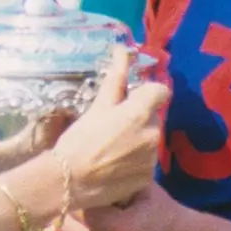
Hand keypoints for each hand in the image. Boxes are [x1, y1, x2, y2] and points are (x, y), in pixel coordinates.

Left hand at [45, 183, 179, 230]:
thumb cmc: (159, 211)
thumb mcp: (142, 187)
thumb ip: (111, 179)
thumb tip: (78, 165)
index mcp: (117, 227)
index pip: (76, 207)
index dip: (75, 194)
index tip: (78, 186)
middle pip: (63, 226)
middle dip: (64, 211)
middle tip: (72, 201)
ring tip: (70, 219)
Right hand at [52, 46, 167, 211]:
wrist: (70, 181)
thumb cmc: (79, 140)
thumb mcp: (97, 106)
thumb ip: (116, 77)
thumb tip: (123, 49)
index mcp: (140, 112)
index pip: (160, 91)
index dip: (146, 93)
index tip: (131, 100)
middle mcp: (153, 134)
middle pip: (153, 118)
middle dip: (138, 119)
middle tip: (112, 128)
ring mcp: (152, 158)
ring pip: (149, 140)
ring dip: (137, 140)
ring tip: (111, 149)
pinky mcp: (148, 178)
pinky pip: (146, 163)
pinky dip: (134, 162)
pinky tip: (114, 165)